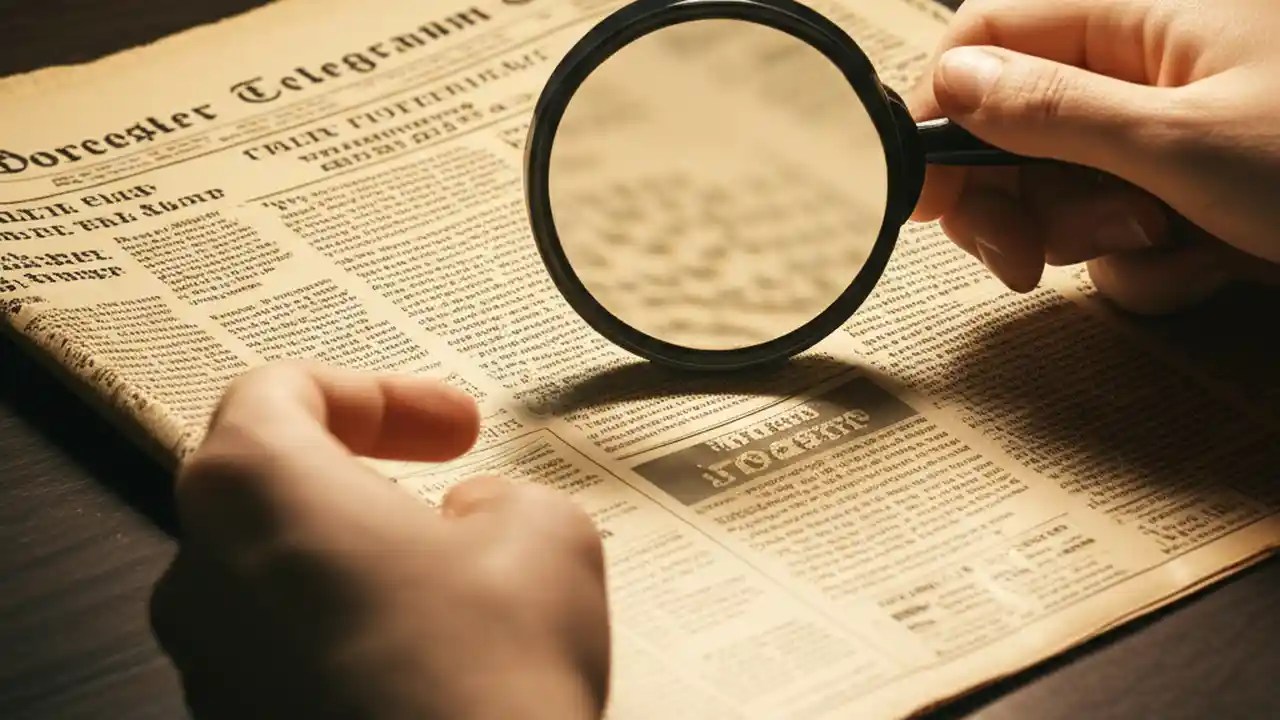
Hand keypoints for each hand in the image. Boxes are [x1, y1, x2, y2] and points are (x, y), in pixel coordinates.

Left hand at [148, 361, 609, 719]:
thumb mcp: (544, 531)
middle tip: (450, 485)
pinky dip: (352, 633)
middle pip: (272, 483)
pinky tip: (436, 658)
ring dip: (364, 558)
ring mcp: (208, 666)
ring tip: (461, 582)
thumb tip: (480, 516)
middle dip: (371, 474)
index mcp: (252, 489)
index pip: (282, 390)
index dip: (383, 394)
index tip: (452, 426)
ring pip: (280, 574)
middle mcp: (200, 575)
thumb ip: (503, 493)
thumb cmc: (481, 685)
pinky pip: (287, 653)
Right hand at [908, 0, 1279, 313]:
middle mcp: (1147, 65)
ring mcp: (1171, 131)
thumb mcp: (1186, 141)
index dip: (943, 115)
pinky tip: (1215, 265)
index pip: (989, 37)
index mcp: (1141, 13)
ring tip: (1173, 244)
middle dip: (1022, 204)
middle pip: (1014, 128)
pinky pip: (1126, 234)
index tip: (930, 198)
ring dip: (1100, 243)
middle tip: (1030, 258)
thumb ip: (1057, 109)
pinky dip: (1155, 267)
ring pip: (1066, 192)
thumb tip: (951, 83)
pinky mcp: (1195, 189)